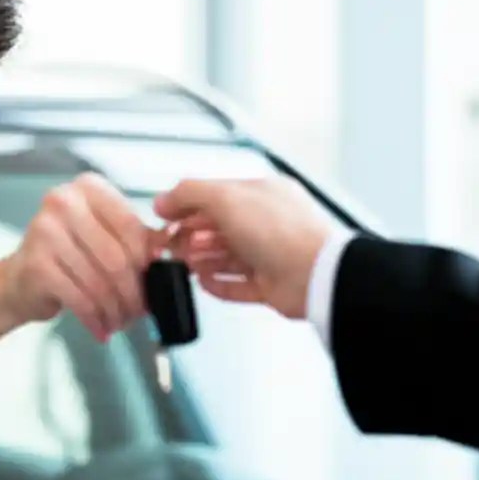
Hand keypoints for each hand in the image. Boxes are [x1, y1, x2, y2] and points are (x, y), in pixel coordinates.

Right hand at [0, 172, 157, 340]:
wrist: (20, 280)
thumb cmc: (69, 256)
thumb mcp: (105, 236)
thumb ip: (138, 237)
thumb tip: (170, 247)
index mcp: (88, 188)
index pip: (130, 225)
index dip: (146, 258)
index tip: (153, 280)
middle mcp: (63, 202)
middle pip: (116, 257)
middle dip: (132, 292)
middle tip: (138, 312)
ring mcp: (45, 231)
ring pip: (99, 281)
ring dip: (115, 310)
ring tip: (120, 322)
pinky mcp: (36, 265)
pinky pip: (79, 298)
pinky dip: (95, 319)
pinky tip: (100, 329)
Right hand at [154, 177, 334, 318]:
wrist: (313, 275)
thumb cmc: (281, 232)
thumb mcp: (226, 197)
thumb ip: (190, 194)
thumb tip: (164, 199)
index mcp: (262, 194)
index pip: (217, 196)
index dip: (188, 205)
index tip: (165, 216)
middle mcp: (267, 223)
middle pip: (219, 228)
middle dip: (191, 235)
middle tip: (169, 244)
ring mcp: (270, 255)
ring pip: (227, 256)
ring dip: (202, 259)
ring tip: (183, 263)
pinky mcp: (271, 285)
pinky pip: (238, 285)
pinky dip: (218, 284)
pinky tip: (203, 282)